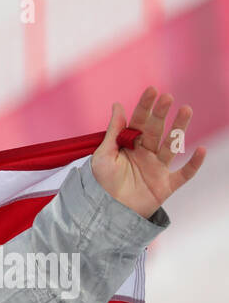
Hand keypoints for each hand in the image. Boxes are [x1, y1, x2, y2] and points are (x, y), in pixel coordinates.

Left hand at [91, 86, 204, 218]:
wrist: (105, 212)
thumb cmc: (101, 184)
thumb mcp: (102, 156)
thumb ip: (113, 132)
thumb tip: (117, 105)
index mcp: (131, 145)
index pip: (140, 121)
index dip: (145, 106)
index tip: (152, 90)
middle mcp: (147, 153)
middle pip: (156, 130)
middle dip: (161, 113)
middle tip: (167, 98)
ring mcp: (158, 168)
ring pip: (172, 145)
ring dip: (179, 129)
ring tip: (186, 110)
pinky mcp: (166, 185)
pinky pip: (184, 174)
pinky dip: (194, 164)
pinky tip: (201, 150)